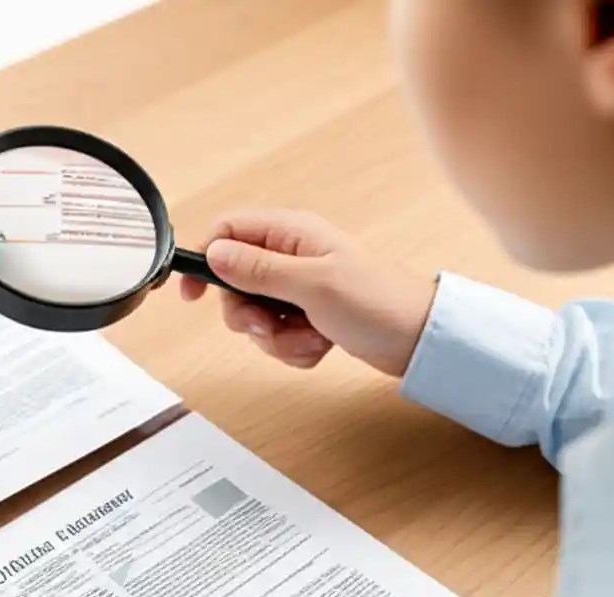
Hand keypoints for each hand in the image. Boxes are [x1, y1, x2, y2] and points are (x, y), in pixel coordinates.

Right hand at [181, 209, 437, 375]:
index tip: (194, 295)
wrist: (420, 340)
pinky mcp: (309, 315)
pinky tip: (320, 347)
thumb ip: (258, 269)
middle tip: (268, 326)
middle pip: (235, 282)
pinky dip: (294, 348)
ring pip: (255, 315)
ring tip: (310, 339)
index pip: (228, 232)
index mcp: (292, 233)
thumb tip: (214, 253)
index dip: (204, 259)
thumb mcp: (312, 284)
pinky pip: (278, 335)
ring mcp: (300, 287)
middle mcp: (292, 255)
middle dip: (247, 315)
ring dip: (275, 338)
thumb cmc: (379, 303)